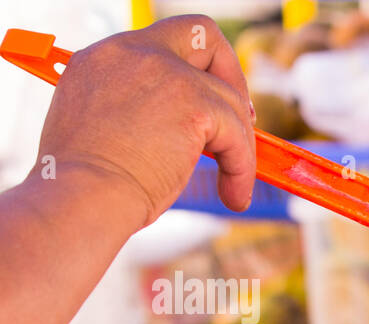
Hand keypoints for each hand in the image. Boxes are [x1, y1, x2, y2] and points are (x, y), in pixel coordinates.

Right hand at [34, 15, 256, 223]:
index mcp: (106, 57)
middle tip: (241, 122)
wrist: (80, 198)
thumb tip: (172, 127)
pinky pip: (239, 135)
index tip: (207, 102)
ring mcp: (165, 73)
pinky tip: (234, 194)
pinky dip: (242, 168)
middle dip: (231, 75)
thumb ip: (133, 109)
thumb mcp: (98, 126)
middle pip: (203, 34)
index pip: (164, 41)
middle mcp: (133, 53)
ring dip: (240, 145)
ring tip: (233, 184)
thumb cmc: (84, 183)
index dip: (195, 67)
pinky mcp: (194, 105)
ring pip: (230, 99)